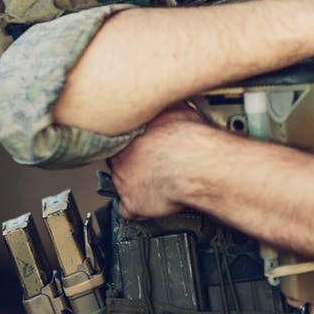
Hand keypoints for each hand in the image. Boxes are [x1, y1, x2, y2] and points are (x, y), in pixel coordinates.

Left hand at [109, 102, 204, 218]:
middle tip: (150, 162)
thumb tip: (164, 103)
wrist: (196, 164)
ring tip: (153, 182)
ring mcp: (123, 182)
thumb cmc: (189, 137)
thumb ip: (162, 109)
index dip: (133, 143)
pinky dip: (137, 208)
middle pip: (117, 161)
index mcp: (127, 135)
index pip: (119, 138)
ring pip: (120, 185)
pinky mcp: (132, 205)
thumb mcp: (176, 109)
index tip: (143, 144)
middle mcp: (120, 158)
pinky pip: (127, 210)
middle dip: (131, 162)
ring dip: (134, 185)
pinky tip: (149, 202)